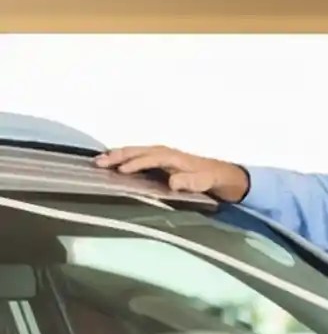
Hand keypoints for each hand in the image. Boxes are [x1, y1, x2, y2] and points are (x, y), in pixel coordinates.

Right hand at [94, 145, 249, 201]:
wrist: (223, 175)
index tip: (121, 171)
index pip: (151, 158)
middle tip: (99, 163)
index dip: (137, 163)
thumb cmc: (213, 179)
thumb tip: (172, 182)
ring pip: (136, 152)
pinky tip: (112, 163)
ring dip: (117, 155)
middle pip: (139, 151)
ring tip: (98, 161)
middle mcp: (166, 153)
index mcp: (175, 158)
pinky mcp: (160, 161)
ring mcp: (162, 155)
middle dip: (119, 155)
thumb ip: (190, 182)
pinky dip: (124, 157)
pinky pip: (138, 156)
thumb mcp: (206, 182)